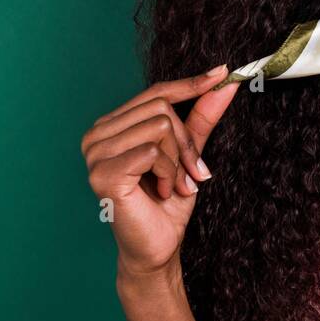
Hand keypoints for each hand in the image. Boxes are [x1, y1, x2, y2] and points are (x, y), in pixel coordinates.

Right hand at [81, 64, 240, 276]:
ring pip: (160, 126)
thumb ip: (201, 117)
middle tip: (191, 173)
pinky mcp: (103, 172)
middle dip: (187, 142)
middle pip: (161, 107)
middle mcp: (97, 134)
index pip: (155, 93)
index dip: (190, 84)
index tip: (223, 72)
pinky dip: (168, 173)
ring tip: (173, 185)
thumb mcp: (188, 153)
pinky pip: (153, 151)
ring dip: (178, 161)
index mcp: (113, 126)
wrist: (157, 248)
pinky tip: (160, 192)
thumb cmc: (167, 203)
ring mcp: (95, 153)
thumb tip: (224, 82)